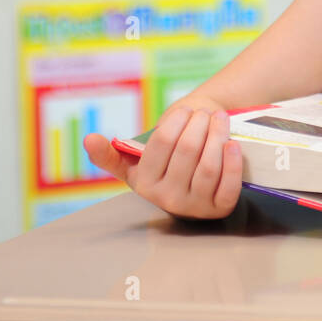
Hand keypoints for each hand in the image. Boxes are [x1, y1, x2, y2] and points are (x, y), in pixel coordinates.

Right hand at [82, 96, 242, 219]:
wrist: (191, 185)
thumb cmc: (161, 167)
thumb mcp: (133, 164)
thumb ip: (109, 154)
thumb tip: (88, 139)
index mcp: (144, 183)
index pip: (163, 144)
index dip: (177, 122)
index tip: (187, 111)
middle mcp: (168, 199)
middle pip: (187, 150)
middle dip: (199, 124)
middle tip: (206, 113)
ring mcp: (195, 206)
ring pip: (208, 165)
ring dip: (217, 136)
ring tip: (220, 119)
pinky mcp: (220, 209)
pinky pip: (229, 185)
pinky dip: (232, 163)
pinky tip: (232, 144)